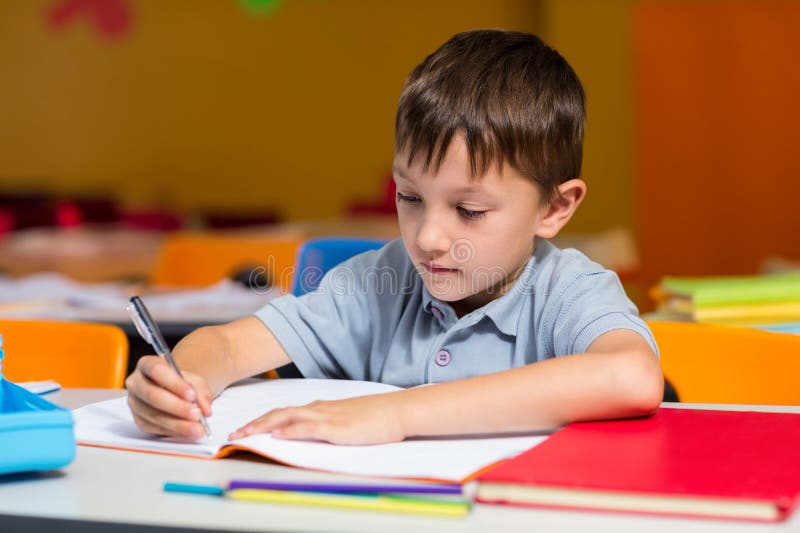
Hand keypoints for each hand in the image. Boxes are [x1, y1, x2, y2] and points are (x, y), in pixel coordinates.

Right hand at [125, 355, 212, 438]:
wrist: (177, 392)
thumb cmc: (183, 383)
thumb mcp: (195, 381)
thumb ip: (201, 392)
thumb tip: (205, 410)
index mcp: (147, 364)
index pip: (156, 370)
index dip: (174, 384)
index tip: (192, 395)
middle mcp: (136, 383)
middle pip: (152, 395)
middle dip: (177, 406)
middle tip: (196, 414)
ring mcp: (135, 403)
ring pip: (154, 415)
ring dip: (178, 424)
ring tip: (197, 428)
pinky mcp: (139, 420)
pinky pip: (155, 428)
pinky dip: (174, 431)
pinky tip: (187, 431)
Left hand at [228, 392, 406, 444]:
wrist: (397, 411)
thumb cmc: (376, 417)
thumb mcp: (346, 419)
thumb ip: (328, 424)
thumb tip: (312, 431)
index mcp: (320, 408)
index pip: (284, 412)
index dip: (262, 419)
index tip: (245, 427)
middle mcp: (318, 409)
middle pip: (278, 412)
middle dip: (253, 422)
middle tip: (234, 432)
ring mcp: (326, 417)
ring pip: (286, 418)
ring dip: (262, 425)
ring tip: (244, 433)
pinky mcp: (335, 428)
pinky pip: (307, 428)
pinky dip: (289, 430)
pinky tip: (277, 435)